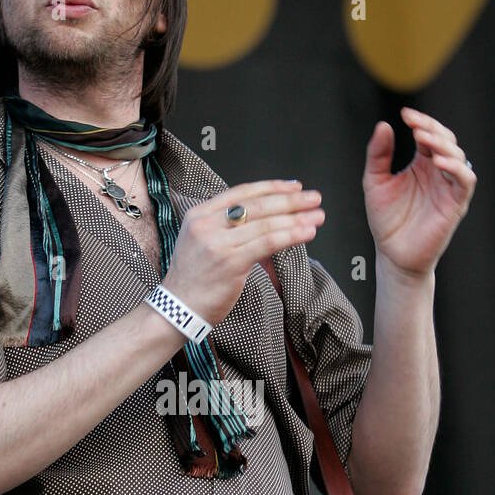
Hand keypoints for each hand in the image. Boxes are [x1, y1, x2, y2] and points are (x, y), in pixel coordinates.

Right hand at [163, 179, 324, 323]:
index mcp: (200, 214)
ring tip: (317, 216)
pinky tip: (306, 232)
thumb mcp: (204, 242)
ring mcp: (218, 243)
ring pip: (265, 224)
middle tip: (313, 198)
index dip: (272, 187)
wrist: (178, 308)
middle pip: (257, 205)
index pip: (242, 192)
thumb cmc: (194, 279)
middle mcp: (207, 224)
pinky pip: (267, 243)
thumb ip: (229, 228)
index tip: (294, 186)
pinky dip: (290, 236)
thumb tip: (268, 220)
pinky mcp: (230, 262)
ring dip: (296, 218)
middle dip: (290, 200)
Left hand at [362, 107, 475, 278]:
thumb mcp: (375, 182)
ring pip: (458, 156)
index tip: (405, 115)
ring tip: (423, 140)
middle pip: (446, 140)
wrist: (393, 253)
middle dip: (432, 129)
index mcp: (422, 164)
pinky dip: (456, 167)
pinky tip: (438, 162)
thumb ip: (378, 155)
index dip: (420, 122)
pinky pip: (465, 180)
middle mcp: (438, 172)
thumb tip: (384, 125)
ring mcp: (449, 187)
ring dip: (443, 144)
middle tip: (414, 124)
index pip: (428, 135)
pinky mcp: (456, 203)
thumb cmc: (385, 220)